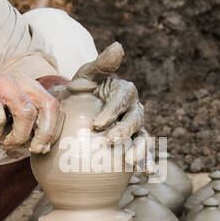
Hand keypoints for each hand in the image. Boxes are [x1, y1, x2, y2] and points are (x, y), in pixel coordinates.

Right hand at [0, 70, 60, 153]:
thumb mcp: (8, 121)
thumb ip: (26, 129)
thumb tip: (42, 148)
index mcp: (29, 86)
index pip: (54, 106)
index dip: (53, 130)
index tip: (42, 148)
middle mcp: (20, 80)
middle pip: (47, 105)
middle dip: (45, 133)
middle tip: (33, 148)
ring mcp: (3, 81)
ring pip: (26, 112)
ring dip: (18, 135)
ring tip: (6, 141)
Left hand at [49, 42, 149, 167]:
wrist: (73, 116)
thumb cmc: (79, 94)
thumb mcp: (84, 77)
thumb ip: (100, 64)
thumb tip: (119, 46)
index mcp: (123, 91)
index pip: (122, 98)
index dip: (112, 110)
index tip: (96, 124)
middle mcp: (134, 108)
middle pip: (135, 119)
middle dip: (125, 130)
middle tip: (110, 141)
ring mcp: (136, 128)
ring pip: (144, 137)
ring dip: (139, 149)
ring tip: (129, 162)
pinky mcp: (134, 145)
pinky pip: (144, 154)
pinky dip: (146, 163)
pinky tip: (144, 174)